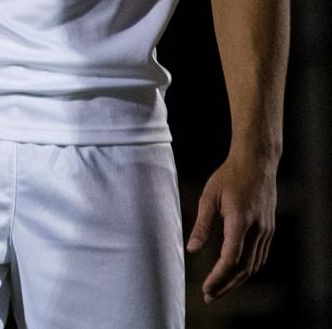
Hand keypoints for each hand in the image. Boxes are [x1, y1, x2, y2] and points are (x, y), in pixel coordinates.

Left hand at [185, 152, 277, 303]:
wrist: (257, 163)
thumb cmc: (228, 176)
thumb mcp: (209, 197)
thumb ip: (201, 225)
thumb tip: (192, 249)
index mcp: (240, 220)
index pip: (230, 258)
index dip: (218, 277)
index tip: (206, 288)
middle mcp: (257, 229)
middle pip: (244, 268)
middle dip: (226, 285)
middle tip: (210, 297)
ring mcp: (267, 230)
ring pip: (254, 265)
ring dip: (237, 280)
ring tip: (219, 290)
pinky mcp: (269, 229)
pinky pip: (260, 256)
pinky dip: (248, 269)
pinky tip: (236, 274)